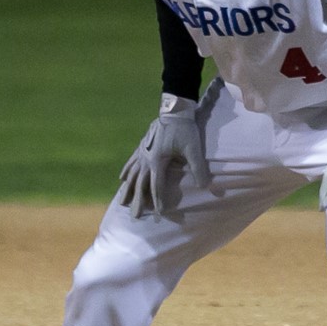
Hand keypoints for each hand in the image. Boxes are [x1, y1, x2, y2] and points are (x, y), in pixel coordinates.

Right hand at [116, 94, 210, 216]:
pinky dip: (126, 171)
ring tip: (122, 202)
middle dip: (138, 201)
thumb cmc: (185, 129)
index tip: (159, 214)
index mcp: (157, 160)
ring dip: (128, 189)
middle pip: (140, 183)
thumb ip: (198, 167)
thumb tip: (205, 185)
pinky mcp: (142, 146)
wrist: (175, 109)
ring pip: (132, 174)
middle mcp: (146, 158)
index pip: (157, 186)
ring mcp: (142, 152)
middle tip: (135, 216)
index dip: (158, 201)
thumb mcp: (193, 148)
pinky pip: (131, 162)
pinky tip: (121, 178)